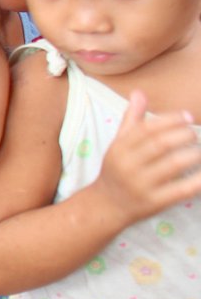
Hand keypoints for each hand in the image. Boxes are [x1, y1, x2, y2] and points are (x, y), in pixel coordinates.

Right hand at [93, 89, 200, 224]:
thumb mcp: (118, 144)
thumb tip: (139, 93)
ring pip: (174, 165)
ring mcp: (141, 185)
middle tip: (193, 134)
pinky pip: (182, 189)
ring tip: (198, 151)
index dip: (171, 120)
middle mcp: (128, 166)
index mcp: (120, 149)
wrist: (106, 205)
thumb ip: (131, 120)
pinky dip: (198, 180)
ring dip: (192, 155)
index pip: (147, 129)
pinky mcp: (154, 202)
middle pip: (161, 144)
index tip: (187, 116)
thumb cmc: (117, 170)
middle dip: (184, 135)